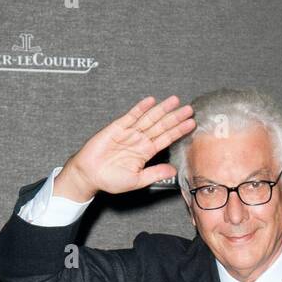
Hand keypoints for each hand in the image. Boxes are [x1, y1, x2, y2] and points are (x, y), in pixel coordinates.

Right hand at [56, 94, 195, 200]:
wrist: (90, 175)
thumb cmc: (110, 180)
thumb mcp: (137, 180)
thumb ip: (155, 174)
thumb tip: (173, 171)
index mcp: (145, 153)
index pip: (166, 139)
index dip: (178, 131)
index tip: (191, 124)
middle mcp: (139, 140)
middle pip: (161, 126)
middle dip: (175, 117)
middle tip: (189, 109)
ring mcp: (129, 132)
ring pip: (149, 118)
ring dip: (162, 109)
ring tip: (175, 101)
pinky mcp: (117, 127)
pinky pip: (131, 115)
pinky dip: (140, 108)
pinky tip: (151, 101)